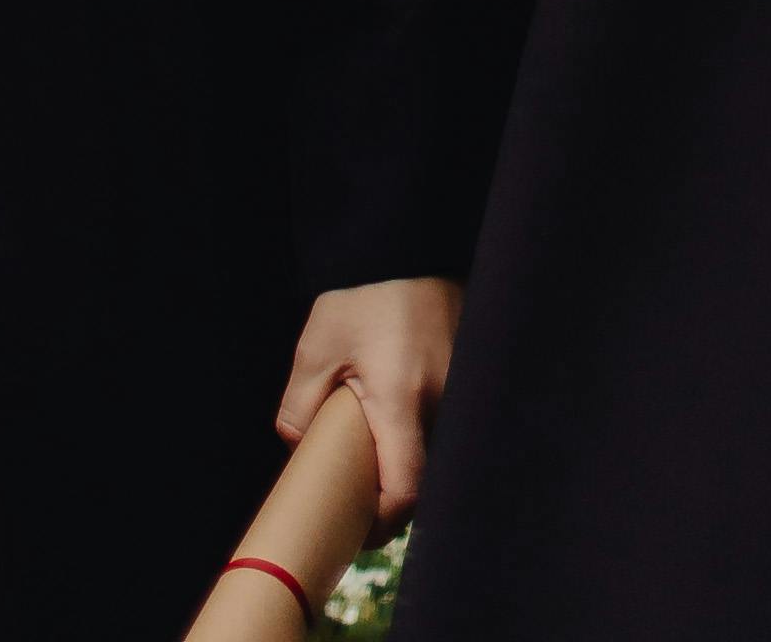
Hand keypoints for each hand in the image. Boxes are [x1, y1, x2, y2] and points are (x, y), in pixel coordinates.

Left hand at [275, 272, 458, 524]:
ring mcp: (464, 383)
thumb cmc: (362, 293)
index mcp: (403, 399)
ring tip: (380, 445)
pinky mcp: (471, 369)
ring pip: (441, 447)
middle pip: (428, 474)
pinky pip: (451, 418)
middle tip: (364, 489)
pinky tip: (405, 413)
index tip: (361, 529)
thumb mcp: (316, 348)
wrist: (408, 241)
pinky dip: (428, 427)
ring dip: (413, 456)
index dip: (384, 522)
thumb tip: (299, 448)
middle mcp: (443, 398)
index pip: (406, 490)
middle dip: (396, 491)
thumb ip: (300, 406)